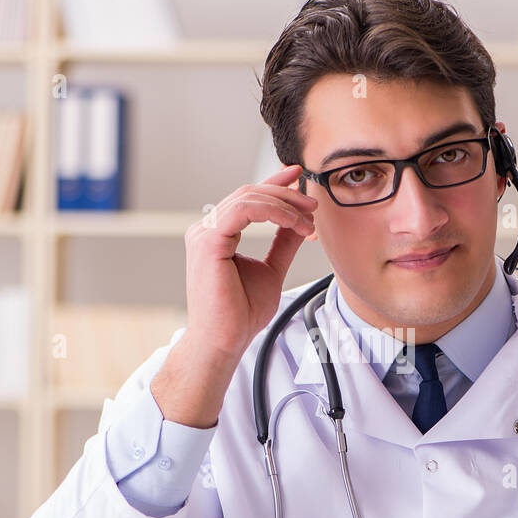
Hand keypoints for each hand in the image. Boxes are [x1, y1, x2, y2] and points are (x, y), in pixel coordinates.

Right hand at [182, 163, 317, 362]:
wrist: (224, 341)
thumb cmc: (240, 314)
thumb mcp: (271, 270)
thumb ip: (282, 244)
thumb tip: (299, 223)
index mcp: (218, 235)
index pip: (247, 199)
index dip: (273, 183)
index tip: (298, 176)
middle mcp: (207, 230)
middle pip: (249, 193)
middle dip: (286, 194)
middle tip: (312, 205)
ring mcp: (204, 234)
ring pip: (248, 198)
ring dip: (285, 205)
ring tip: (307, 221)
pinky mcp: (208, 242)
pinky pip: (244, 211)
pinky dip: (273, 212)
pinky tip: (293, 223)